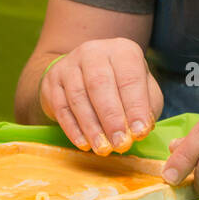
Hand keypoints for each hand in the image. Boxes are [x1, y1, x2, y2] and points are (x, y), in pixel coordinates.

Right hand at [38, 38, 162, 154]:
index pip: (130, 78)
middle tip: (120, 144)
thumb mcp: (142, 90)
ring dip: (91, 127)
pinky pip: (61, 106)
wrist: (82, 74)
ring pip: (78, 97)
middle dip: (111, 118)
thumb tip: (138, 129)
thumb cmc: (120, 86)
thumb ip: (145, 108)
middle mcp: (94, 51)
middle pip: (100, 84)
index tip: (140, 133)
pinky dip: (73, 128)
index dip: (136, 107)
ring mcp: (70, 64)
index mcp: (122, 50)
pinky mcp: (53, 80)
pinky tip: (84, 144)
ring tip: (102, 149)